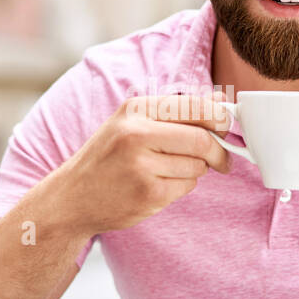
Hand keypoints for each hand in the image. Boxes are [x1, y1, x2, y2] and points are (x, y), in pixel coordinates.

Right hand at [57, 93, 231, 234]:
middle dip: (220, 152)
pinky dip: (182, 186)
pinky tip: (159, 184)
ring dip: (196, 170)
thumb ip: (177, 112)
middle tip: (223, 160)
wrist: (72, 196)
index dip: (219, 119)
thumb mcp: (133, 123)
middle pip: (202, 140)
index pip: (195, 107)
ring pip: (197, 166)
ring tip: (169, 170)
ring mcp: (141, 166)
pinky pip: (186, 187)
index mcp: (135, 109)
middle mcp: (136, 134)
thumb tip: (219, 101)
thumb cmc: (107, 157)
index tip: (225, 129)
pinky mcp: (148, 194)